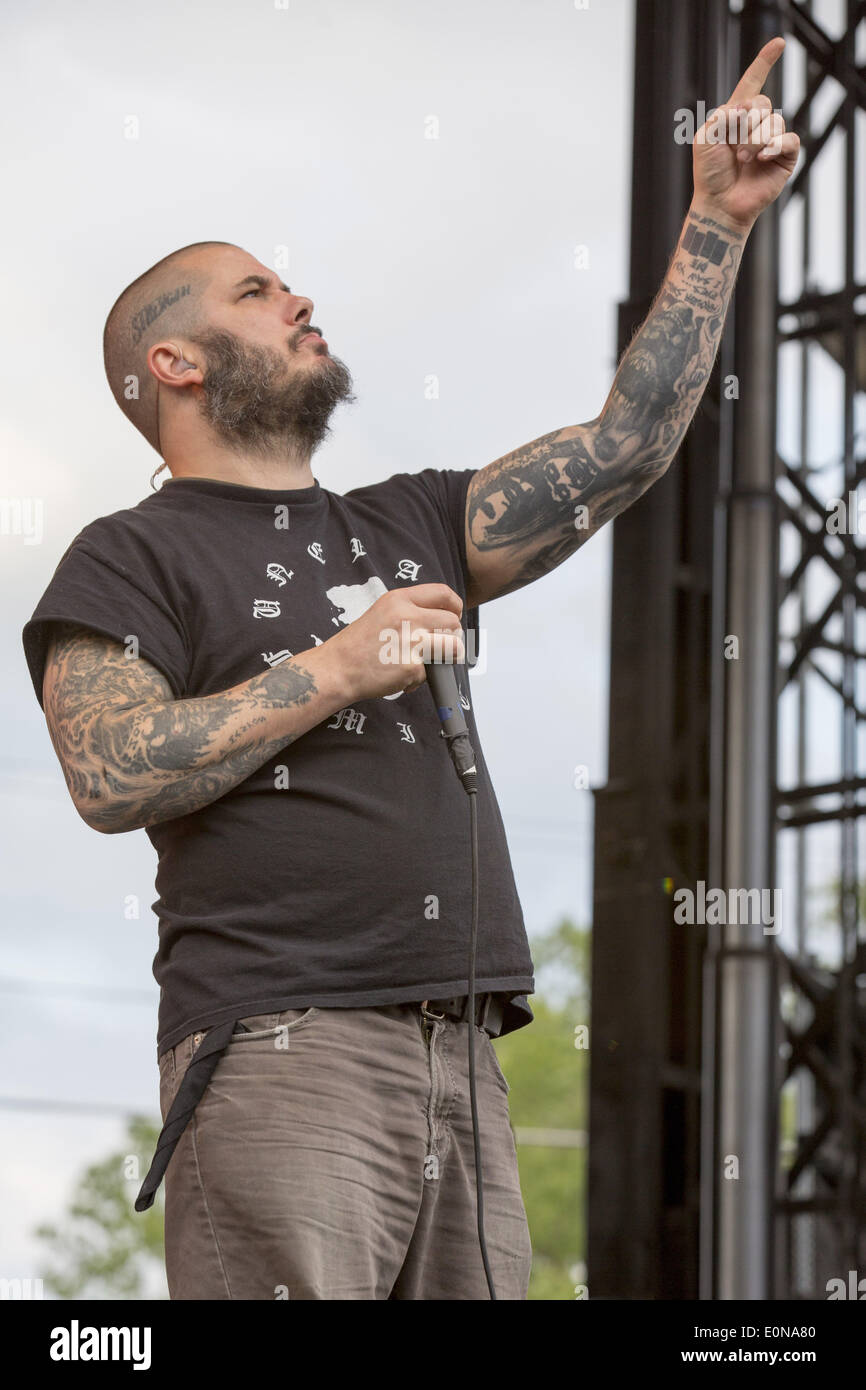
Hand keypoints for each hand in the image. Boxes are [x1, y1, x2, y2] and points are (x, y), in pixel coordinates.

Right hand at [324, 582, 464, 702]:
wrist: (337, 669)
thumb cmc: (358, 644)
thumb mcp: (383, 612)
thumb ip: (411, 610)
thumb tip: (442, 618)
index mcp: (399, 600)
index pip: (443, 593)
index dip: (455, 606)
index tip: (454, 616)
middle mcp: (407, 617)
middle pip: (452, 622)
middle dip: (452, 636)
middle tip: (441, 646)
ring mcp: (411, 642)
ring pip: (452, 646)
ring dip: (446, 656)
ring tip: (427, 661)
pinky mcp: (411, 666)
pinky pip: (432, 672)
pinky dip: (420, 678)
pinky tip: (402, 676)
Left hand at [692, 36, 799, 231]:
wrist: (719, 203)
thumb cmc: (709, 174)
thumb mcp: (704, 139)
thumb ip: (721, 116)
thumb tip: (744, 106)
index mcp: (737, 115)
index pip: (753, 82)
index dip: (765, 62)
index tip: (779, 43)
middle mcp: (757, 124)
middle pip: (764, 102)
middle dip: (748, 120)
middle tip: (734, 145)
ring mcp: (772, 140)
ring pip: (775, 121)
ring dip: (756, 139)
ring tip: (743, 158)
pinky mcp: (785, 157)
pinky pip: (789, 139)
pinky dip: (775, 146)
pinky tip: (763, 158)